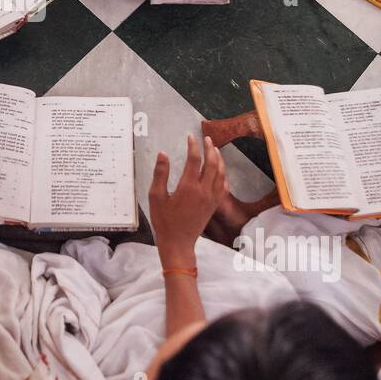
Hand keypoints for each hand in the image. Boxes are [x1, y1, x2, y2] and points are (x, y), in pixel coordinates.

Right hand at [150, 135, 228, 266]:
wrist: (178, 243)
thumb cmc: (164, 221)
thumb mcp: (156, 197)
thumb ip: (160, 174)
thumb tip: (162, 154)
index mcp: (188, 187)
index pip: (194, 159)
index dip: (193, 145)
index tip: (190, 136)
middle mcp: (203, 190)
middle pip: (212, 163)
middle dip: (210, 148)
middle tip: (206, 138)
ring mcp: (212, 198)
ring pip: (221, 173)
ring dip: (219, 159)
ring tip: (215, 149)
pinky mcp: (215, 205)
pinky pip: (224, 186)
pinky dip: (224, 175)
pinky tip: (221, 171)